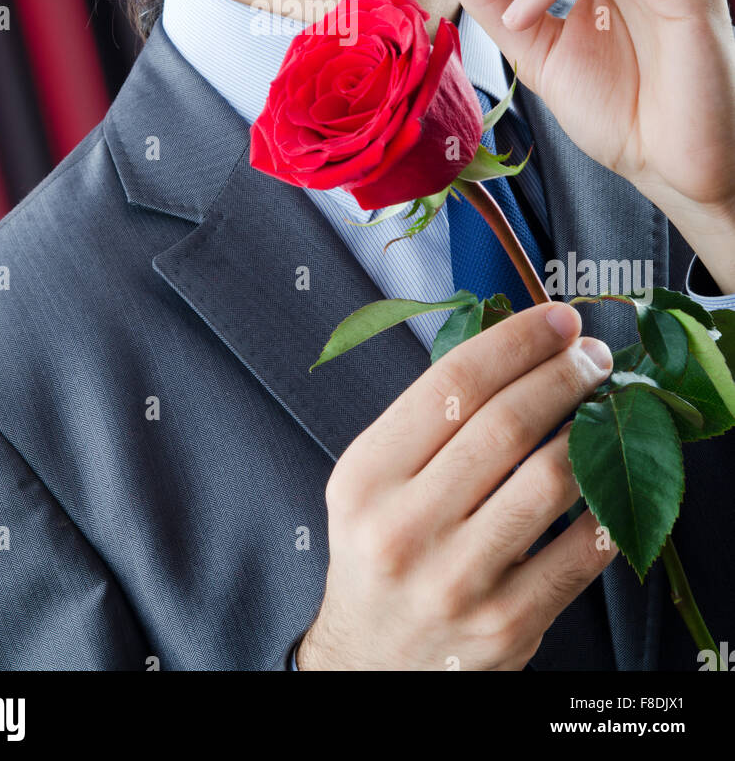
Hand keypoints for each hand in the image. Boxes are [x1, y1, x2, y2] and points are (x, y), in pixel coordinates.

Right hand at [297, 302, 616, 670]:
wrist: (371, 662)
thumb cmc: (380, 552)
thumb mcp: (373, 480)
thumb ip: (429, 421)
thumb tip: (515, 349)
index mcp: (367, 477)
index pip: (452, 385)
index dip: (516, 342)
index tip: (557, 320)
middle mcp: (405, 527)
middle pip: (506, 424)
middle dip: (563, 375)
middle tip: (594, 354)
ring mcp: (458, 580)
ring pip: (549, 480)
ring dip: (593, 430)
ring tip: (607, 405)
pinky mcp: (506, 624)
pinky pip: (579, 551)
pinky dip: (607, 505)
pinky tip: (616, 476)